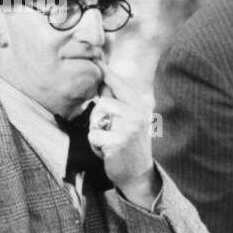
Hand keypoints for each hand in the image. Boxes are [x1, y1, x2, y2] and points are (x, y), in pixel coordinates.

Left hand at [89, 65, 160, 205]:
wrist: (138, 175)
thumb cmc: (129, 146)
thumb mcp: (129, 121)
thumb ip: (117, 102)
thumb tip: (102, 81)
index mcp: (139, 106)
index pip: (119, 84)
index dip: (106, 72)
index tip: (96, 57)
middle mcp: (137, 114)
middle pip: (102, 103)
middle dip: (98, 119)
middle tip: (110, 133)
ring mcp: (129, 128)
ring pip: (96, 118)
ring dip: (97, 132)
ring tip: (110, 142)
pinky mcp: (118, 142)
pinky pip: (93, 135)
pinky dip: (96, 146)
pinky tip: (108, 152)